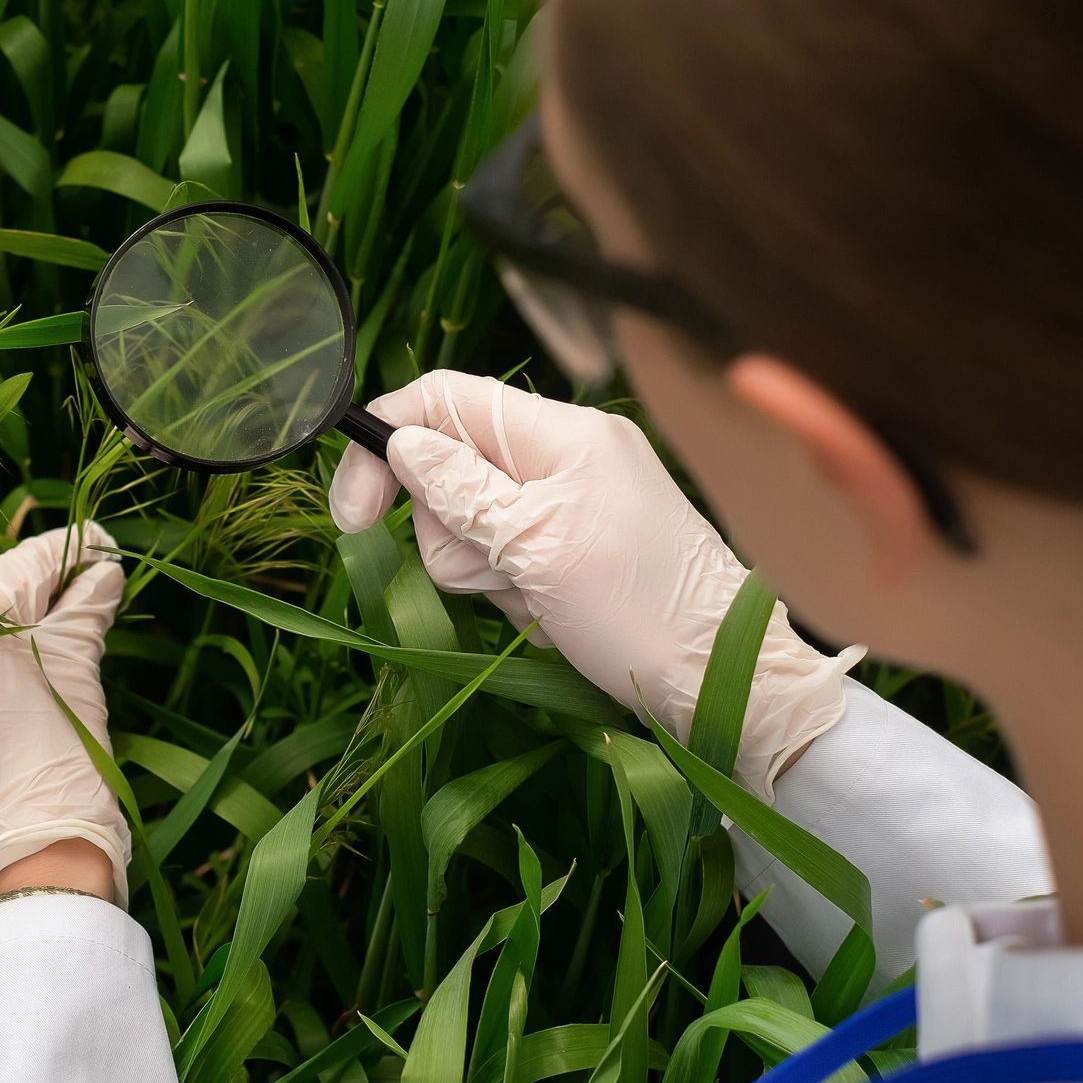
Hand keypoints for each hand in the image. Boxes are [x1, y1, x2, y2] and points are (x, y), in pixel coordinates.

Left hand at [0, 524, 130, 910]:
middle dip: (25, 605)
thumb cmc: (63, 768)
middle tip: (77, 605)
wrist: (23, 877)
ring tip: (38, 672)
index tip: (98, 551)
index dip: (67, 556)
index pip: (20, 567)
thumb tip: (99, 573)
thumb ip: (83, 614)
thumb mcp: (81, 679)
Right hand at [329, 371, 859, 798]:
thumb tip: (402, 443)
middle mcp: (566, 452)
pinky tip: (546, 612)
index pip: (443, 399)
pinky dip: (509, 586)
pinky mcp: (576, 545)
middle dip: (446, 529)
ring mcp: (573, 500)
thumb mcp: (536, 549)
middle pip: (447, 466)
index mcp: (561, 432)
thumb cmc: (641, 612)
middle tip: (495, 573)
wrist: (729, 683)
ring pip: (469, 520)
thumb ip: (461, 491)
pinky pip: (506, 553)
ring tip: (532, 600)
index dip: (385, 444)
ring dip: (480, 567)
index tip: (353, 518)